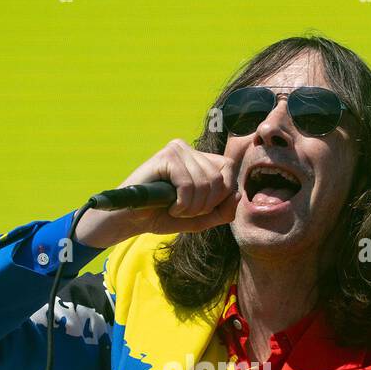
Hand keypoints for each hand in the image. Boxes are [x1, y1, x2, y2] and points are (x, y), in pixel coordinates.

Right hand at [74, 139, 239, 248]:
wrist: (131, 219)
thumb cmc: (162, 216)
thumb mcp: (199, 219)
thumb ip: (222, 211)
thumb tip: (239, 195)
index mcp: (199, 160)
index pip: (229, 170)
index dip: (222, 195)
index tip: (202, 210)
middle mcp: (189, 150)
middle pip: (220, 178)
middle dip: (206, 205)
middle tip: (184, 212)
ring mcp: (177, 150)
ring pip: (206, 183)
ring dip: (192, 207)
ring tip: (175, 210)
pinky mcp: (166, 157)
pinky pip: (188, 184)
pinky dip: (182, 204)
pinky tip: (169, 206)